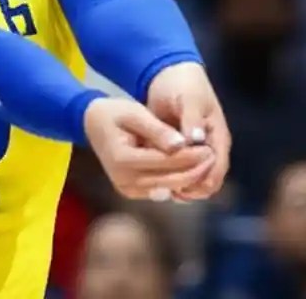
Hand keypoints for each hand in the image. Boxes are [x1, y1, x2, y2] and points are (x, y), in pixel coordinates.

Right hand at [83, 97, 214, 200]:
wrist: (93, 123)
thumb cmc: (115, 113)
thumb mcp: (136, 113)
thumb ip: (158, 130)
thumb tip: (182, 145)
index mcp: (123, 159)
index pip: (166, 162)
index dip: (191, 156)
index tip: (210, 148)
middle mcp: (124, 180)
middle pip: (170, 180)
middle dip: (195, 170)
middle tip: (213, 156)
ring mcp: (127, 189)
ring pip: (168, 189)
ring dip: (189, 178)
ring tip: (206, 162)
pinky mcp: (132, 192)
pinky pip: (162, 190)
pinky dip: (178, 182)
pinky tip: (192, 170)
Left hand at [145, 62, 230, 200]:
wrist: (169, 76)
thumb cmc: (183, 85)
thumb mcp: (189, 99)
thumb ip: (192, 120)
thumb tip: (196, 140)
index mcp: (218, 138)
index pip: (217, 169)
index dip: (202, 180)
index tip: (181, 183)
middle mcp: (209, 150)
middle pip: (206, 182)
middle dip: (189, 189)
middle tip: (168, 190)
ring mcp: (195, 154)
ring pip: (192, 182)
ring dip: (178, 187)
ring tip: (159, 187)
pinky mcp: (179, 153)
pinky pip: (177, 174)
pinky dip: (168, 179)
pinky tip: (153, 180)